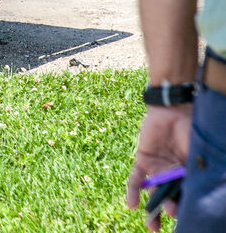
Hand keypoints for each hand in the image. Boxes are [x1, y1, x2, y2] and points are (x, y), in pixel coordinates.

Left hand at [126, 105, 191, 230]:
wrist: (174, 108)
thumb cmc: (192, 130)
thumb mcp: (198, 154)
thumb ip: (195, 172)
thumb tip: (198, 192)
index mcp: (190, 175)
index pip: (187, 196)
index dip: (186, 206)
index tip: (187, 215)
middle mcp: (174, 175)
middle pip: (171, 198)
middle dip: (170, 209)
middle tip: (171, 214)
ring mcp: (158, 169)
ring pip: (153, 193)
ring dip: (152, 209)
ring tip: (151, 225)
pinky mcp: (143, 160)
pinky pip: (136, 178)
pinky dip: (133, 191)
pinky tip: (131, 204)